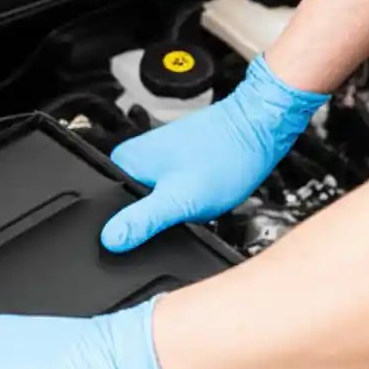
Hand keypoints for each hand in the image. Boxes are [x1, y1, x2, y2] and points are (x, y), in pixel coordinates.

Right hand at [102, 55, 328, 252]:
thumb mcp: (179, 200)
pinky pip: (169, 194)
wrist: (259, 128)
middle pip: (131, 207)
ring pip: (153, 203)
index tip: (158, 227)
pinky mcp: (174, 163)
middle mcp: (134, 157)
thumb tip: (110, 240)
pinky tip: (199, 195)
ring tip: (194, 198)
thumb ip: (142, 221)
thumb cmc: (225, 156)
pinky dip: (184, 202)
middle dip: (155, 220)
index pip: (108, 208)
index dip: (129, 228)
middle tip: (183, 210)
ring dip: (172, 211)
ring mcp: (155, 158)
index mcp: (123, 162)